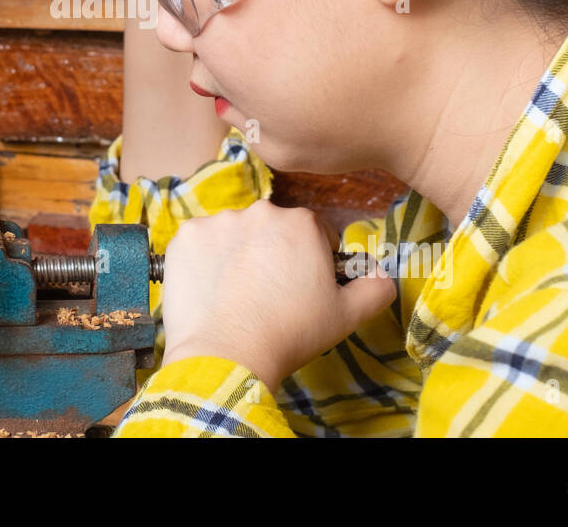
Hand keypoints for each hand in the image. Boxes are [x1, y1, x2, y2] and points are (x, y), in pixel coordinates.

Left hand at [159, 199, 396, 391]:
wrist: (228, 355)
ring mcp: (217, 222)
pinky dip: (204, 262)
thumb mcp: (346, 315)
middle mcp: (259, 211)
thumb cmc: (290, 334)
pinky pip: (199, 243)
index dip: (311, 262)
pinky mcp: (185, 237)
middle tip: (269, 295)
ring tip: (237, 296)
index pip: (312, 234)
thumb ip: (375, 288)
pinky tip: (211, 290)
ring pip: (234, 235)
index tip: (301, 288)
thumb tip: (382, 275)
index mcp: (300, 223)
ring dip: (237, 255)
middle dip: (273, 255)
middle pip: (271, 231)